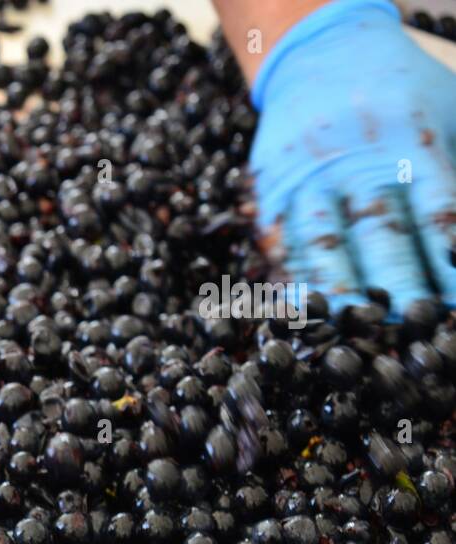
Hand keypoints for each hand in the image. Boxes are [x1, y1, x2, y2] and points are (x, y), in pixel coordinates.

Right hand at [250, 0, 455, 318]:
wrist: (321, 54)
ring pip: (320, 243)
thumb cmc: (403, 92)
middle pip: (378, 235)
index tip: (452, 304)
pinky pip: (279, 240)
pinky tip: (304, 307)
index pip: (437, 215)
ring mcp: (306, 172)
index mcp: (413, 140)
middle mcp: (356, 157)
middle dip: (396, 288)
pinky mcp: (270, 184)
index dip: (445, 264)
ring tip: (353, 326)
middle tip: (407, 325)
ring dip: (337, 292)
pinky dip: (291, 276)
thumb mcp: (450, 115)